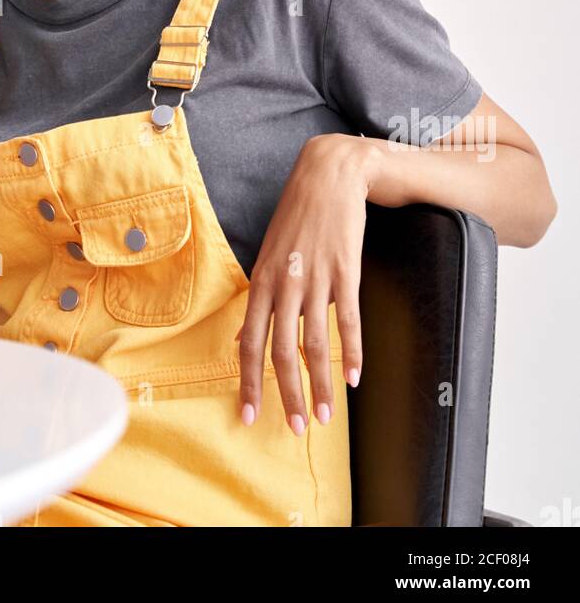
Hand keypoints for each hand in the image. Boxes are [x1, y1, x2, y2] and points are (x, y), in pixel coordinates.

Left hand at [235, 133, 368, 432]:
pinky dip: (352, 352)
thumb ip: (262, 298)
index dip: (249, 381)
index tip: (249, 415)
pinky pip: (349, 320)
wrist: (329, 175)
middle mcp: (284, 283)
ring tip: (325, 416)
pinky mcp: (345, 271)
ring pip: (314, 343)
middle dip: (287, 394)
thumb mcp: (269, 255)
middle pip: (281, 351)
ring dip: (319, 384)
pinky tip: (354, 377)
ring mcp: (315, 278)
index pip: (249, 342)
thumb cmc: (297, 216)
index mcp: (261, 280)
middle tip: (294, 428)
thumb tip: (247, 336)